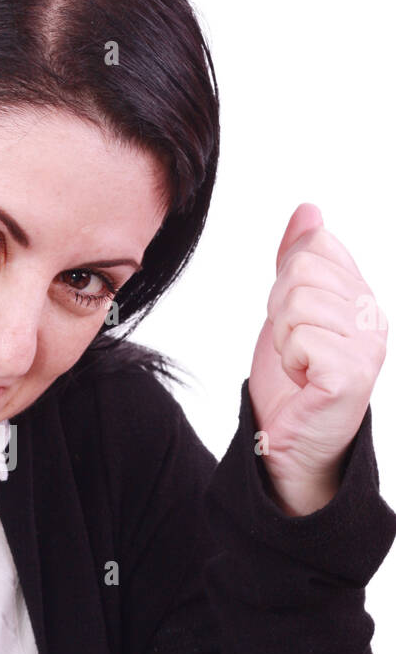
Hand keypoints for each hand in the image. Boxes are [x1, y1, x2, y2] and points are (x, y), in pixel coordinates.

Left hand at [247, 203, 387, 515]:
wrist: (284, 442)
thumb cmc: (290, 382)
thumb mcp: (287, 310)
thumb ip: (297, 261)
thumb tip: (309, 210)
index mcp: (360, 295)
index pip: (314, 247)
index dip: (287, 282)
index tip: (294, 320)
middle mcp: (373, 316)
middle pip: (302, 271)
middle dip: (280, 311)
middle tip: (293, 348)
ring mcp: (367, 345)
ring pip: (297, 303)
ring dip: (283, 339)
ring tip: (298, 366)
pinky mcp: (351, 374)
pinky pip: (301, 337)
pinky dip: (288, 361)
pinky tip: (303, 382)